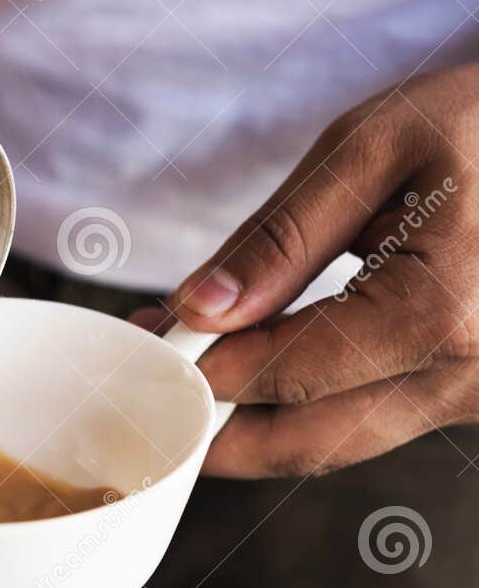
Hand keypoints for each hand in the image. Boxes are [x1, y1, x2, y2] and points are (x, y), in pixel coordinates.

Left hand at [137, 65, 478, 477]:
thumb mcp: (377, 145)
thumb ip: (284, 235)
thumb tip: (201, 307)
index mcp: (439, 315)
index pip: (282, 372)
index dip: (199, 367)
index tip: (141, 349)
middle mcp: (468, 377)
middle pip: (306, 442)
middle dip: (215, 430)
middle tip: (148, 396)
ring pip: (342, 443)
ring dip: (259, 423)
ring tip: (195, 374)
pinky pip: (380, 421)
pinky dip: (315, 407)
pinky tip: (267, 368)